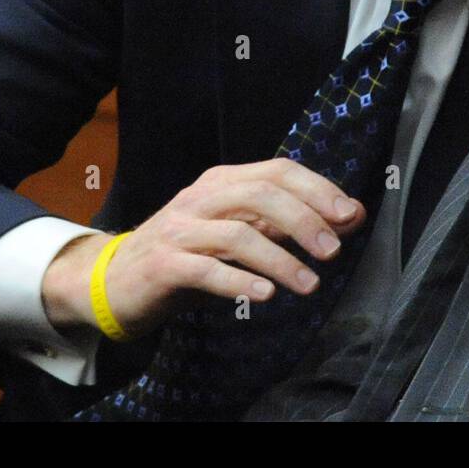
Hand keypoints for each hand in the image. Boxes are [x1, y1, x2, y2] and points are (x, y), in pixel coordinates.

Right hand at [42, 158, 365, 337]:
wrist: (116, 281)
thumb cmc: (190, 254)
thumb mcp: (242, 233)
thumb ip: (290, 223)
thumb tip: (352, 215)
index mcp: (224, 182)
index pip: (278, 171)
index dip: (317, 189)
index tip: (350, 215)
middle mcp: (201, 198)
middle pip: (261, 195)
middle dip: (304, 220)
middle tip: (332, 252)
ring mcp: (180, 230)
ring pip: (238, 234)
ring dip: (280, 260)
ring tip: (310, 285)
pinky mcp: (163, 264)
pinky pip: (205, 270)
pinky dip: (239, 282)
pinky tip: (265, 296)